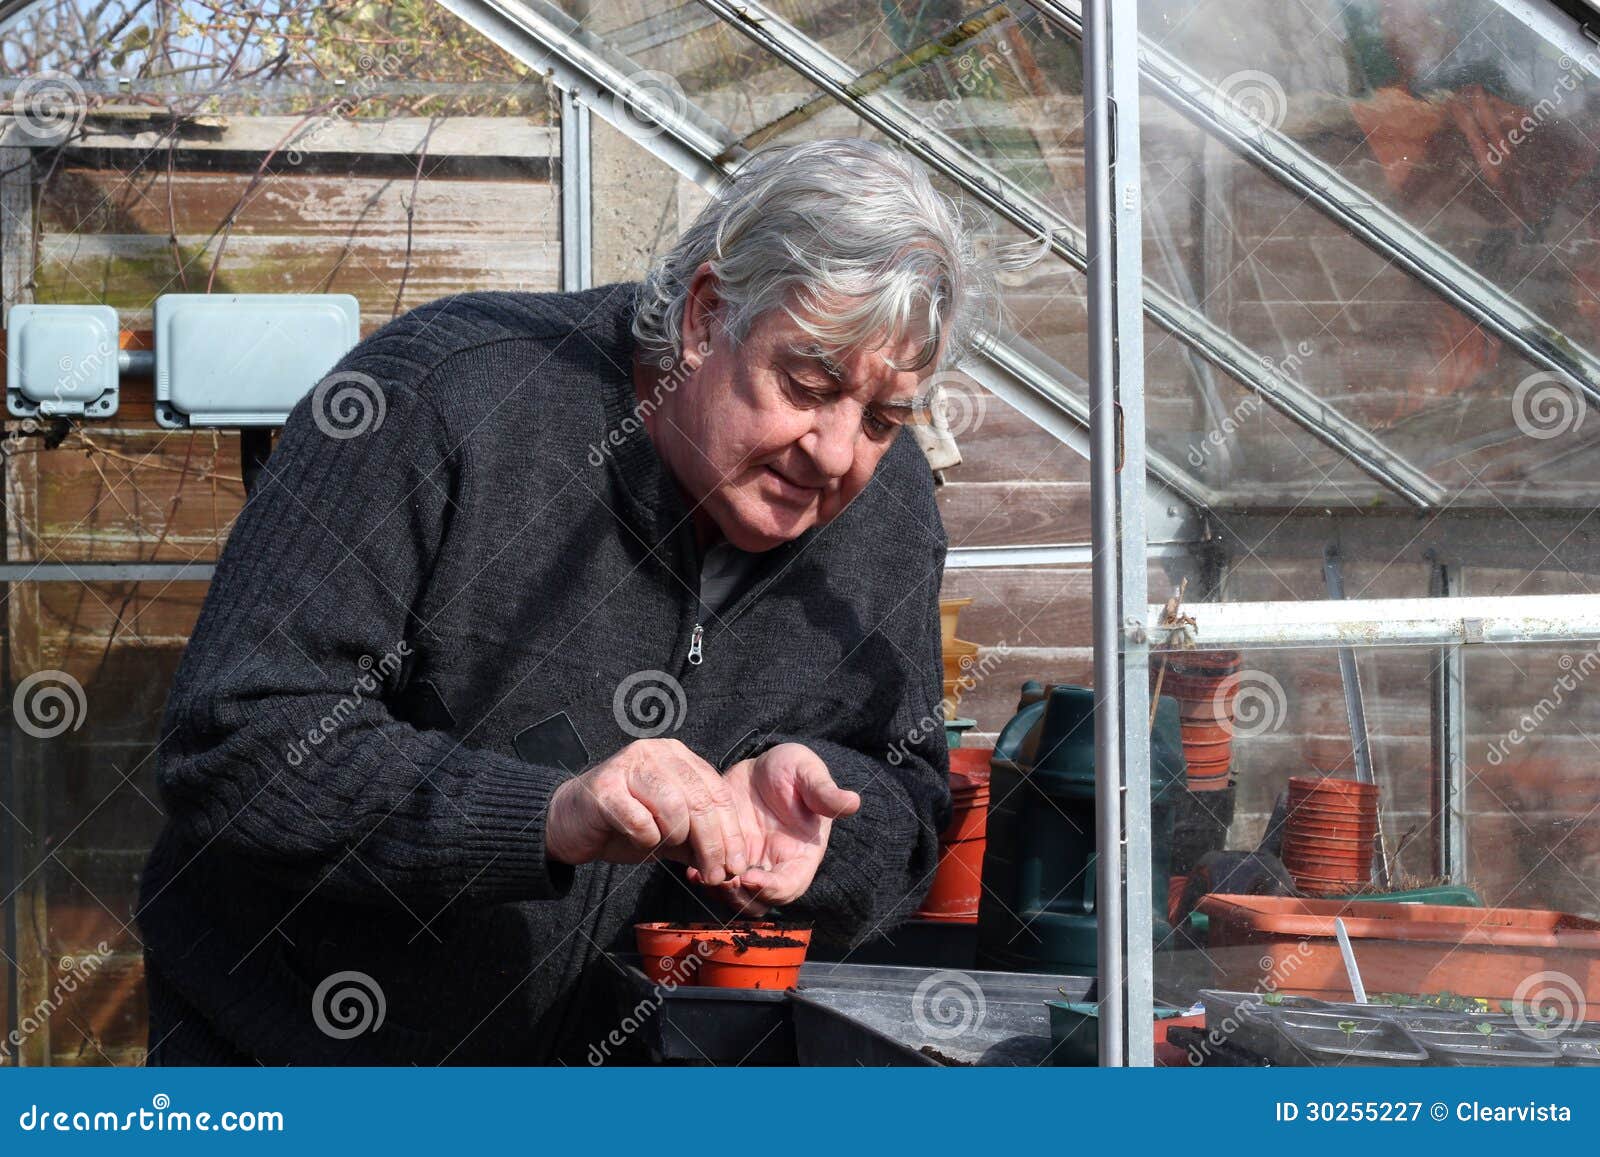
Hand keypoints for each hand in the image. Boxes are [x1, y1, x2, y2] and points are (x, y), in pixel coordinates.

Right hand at [545, 738, 749, 884]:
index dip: (732, 832)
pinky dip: (645, 838)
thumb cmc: (622, 824)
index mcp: (677, 757)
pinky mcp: (604, 787)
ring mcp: (628, 766)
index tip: (737, 866)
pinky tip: (640, 842)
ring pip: (674, 807)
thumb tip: (732, 866)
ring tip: (667, 851)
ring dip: (676, 839)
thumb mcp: (670, 831)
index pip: (718, 792)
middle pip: (700, 800)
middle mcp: (655, 753)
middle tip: (716, 875)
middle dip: (714, 844)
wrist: (567, 823)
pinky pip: (640, 820)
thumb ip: (699, 840)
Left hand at [686, 742, 860, 915]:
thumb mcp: (809, 773)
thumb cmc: (793, 770)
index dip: (771, 889)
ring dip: (719, 893)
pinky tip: (691, 867)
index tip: (749, 877)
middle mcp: (775, 866)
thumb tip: (853, 802)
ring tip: (704, 874)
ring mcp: (749, 863)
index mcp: (801, 855)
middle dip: (740, 898)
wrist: (762, 767)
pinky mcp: (726, 855)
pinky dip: (702, 878)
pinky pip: (714, 878)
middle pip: (760, 902)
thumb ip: (825, 792)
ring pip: (735, 898)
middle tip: (723, 880)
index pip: (790, 886)